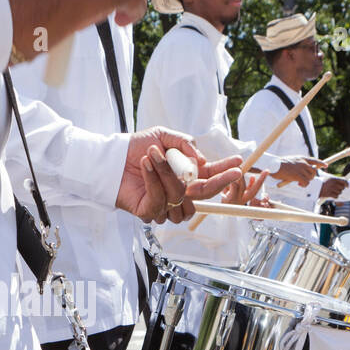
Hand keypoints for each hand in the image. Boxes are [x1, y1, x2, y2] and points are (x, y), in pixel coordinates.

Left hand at [116, 129, 242, 223]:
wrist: (110, 158)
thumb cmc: (136, 148)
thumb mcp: (165, 136)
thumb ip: (186, 144)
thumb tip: (202, 162)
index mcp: (185, 178)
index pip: (210, 179)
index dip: (225, 173)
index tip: (239, 165)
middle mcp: (177, 194)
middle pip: (204, 194)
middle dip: (216, 181)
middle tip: (225, 169)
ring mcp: (164, 206)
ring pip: (180, 196)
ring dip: (167, 172)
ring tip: (153, 153)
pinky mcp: (148, 212)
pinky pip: (160, 200)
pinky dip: (153, 179)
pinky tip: (145, 164)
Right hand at [272, 158, 322, 186]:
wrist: (273, 165)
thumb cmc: (279, 164)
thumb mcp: (291, 161)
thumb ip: (298, 164)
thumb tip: (302, 172)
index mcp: (301, 158)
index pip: (314, 160)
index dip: (321, 163)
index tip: (325, 165)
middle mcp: (303, 163)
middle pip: (313, 171)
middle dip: (310, 176)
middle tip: (304, 180)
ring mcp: (301, 169)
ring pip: (310, 177)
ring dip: (306, 181)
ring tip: (299, 182)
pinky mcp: (298, 176)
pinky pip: (306, 182)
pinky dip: (304, 185)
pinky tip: (299, 184)